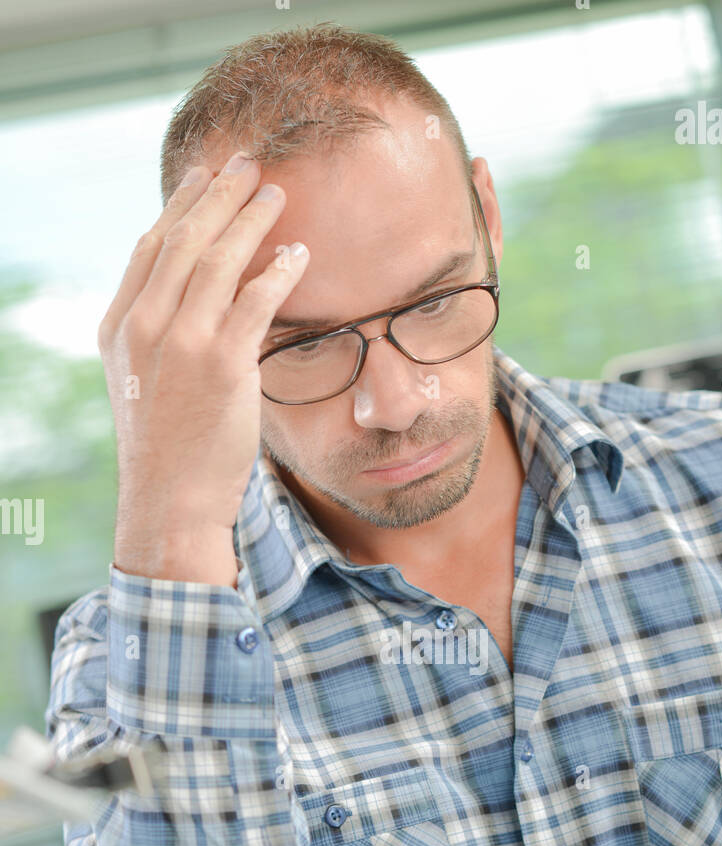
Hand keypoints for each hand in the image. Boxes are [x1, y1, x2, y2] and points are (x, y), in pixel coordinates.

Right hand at [99, 151, 307, 584]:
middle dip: (220, 195)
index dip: (181, 206)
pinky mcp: (224, 364)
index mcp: (120, 328)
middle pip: (186, 239)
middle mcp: (146, 326)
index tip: (205, 178)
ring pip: (221, 259)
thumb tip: (196, 305)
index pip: (150, 248)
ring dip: (253, 220)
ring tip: (279, 197)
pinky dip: (280, 271)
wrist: (170, 503)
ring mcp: (184, 342)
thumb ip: (161, 340)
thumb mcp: (144, 386)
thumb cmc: (166, 451)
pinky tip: (299, 257)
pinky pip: (257, 299)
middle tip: (249, 165)